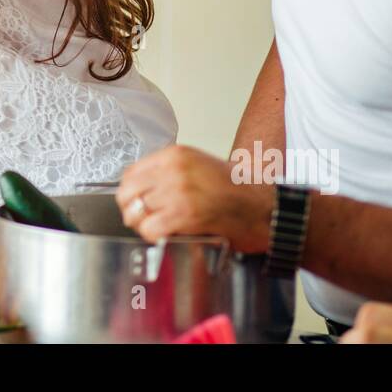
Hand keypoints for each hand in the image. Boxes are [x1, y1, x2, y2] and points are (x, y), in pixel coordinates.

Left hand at [115, 145, 272, 253]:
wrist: (263, 206)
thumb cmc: (236, 189)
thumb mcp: (198, 165)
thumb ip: (170, 172)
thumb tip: (143, 188)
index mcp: (174, 154)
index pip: (130, 174)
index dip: (130, 192)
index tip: (137, 203)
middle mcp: (173, 169)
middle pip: (127, 193)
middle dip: (131, 210)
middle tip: (143, 219)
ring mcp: (178, 191)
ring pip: (135, 212)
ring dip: (142, 225)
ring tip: (156, 228)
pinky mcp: (185, 215)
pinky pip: (150, 228)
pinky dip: (153, 236)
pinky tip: (166, 235)